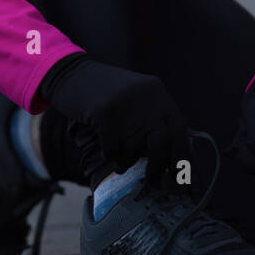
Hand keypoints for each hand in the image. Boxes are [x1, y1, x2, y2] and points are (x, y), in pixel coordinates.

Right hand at [39, 55, 190, 185]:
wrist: (73, 74)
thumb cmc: (105, 92)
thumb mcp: (136, 98)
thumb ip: (152, 120)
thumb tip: (168, 159)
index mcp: (157, 92)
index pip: (179, 129)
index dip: (181, 156)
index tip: (178, 177)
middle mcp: (146, 96)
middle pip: (162, 141)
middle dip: (158, 166)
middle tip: (153, 180)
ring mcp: (125, 103)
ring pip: (134, 148)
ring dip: (128, 159)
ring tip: (121, 156)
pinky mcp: (104, 112)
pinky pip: (113, 149)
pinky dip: (111, 156)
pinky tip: (107, 150)